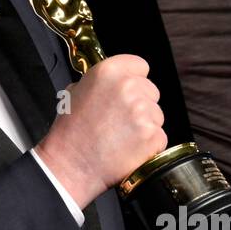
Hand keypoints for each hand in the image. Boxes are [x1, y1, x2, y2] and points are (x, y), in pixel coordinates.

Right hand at [34, 54, 166, 209]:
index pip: (140, 65)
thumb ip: (99, 83)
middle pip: (151, 90)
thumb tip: (113, 83)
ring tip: (121, 136)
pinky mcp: (153, 135)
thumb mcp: (75, 93)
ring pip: (157, 114)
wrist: (72, 164)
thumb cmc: (70, 132)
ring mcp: (143, 111)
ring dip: (144, 125)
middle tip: (121, 120)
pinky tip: (128, 148)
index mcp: (109, 72)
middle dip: (141, 103)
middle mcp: (129, 87)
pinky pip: (159, 136)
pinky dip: (148, 144)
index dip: (134, 79)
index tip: (129, 91)